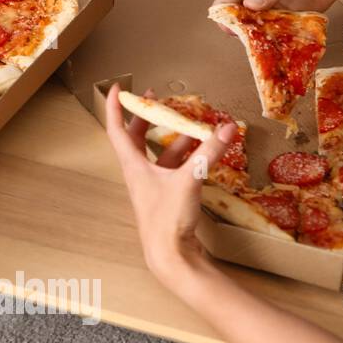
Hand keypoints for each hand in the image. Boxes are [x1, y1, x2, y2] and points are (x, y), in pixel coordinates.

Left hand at [103, 84, 235, 279]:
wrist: (169, 255)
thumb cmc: (168, 219)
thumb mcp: (189, 180)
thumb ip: (208, 153)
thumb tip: (227, 128)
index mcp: (132, 165)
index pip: (116, 129)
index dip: (114, 107)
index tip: (117, 87)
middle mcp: (137, 173)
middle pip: (136, 137)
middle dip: (146, 117)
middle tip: (156, 98)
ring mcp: (150, 185)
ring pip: (157, 153)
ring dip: (172, 137)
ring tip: (190, 123)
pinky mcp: (165, 196)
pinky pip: (172, 168)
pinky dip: (185, 157)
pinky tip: (201, 152)